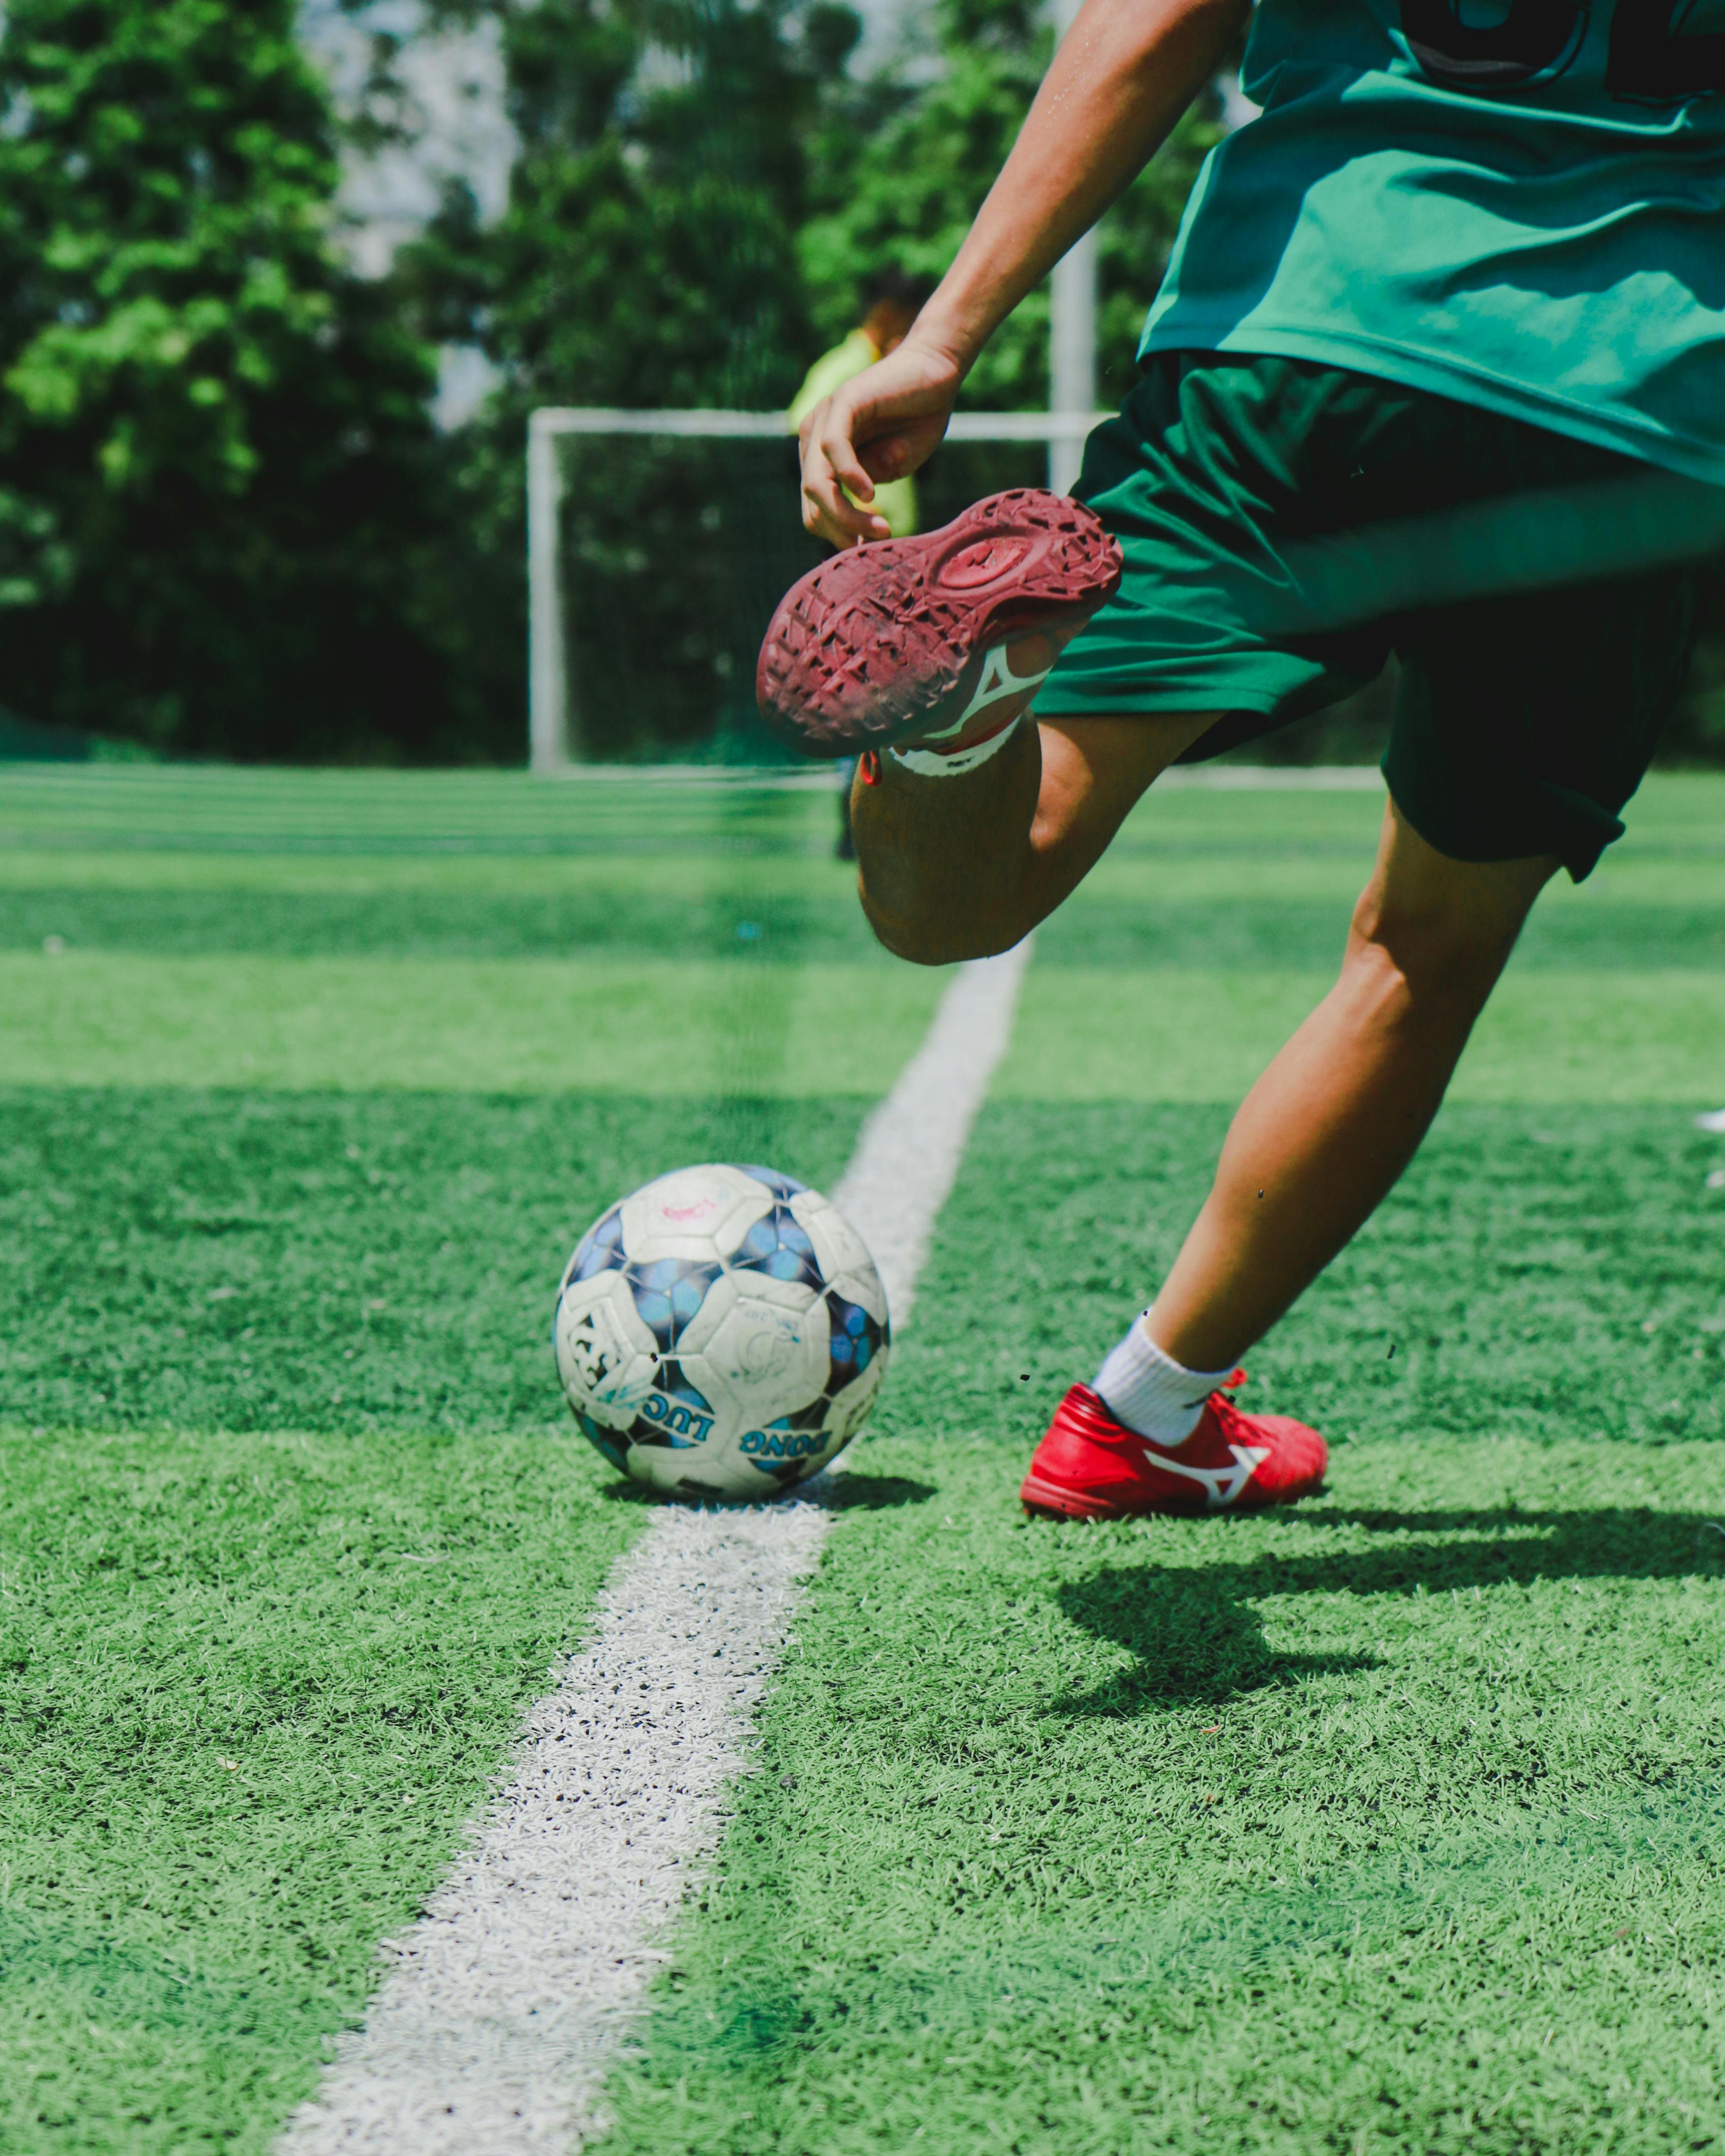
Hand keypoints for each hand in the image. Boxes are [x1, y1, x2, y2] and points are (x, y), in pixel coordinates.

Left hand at [798, 335, 962, 546]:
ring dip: (847, 515)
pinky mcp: (841, 404)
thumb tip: (850, 531)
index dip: (839, 535)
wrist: (938, 373)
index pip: (815, 510)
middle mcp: (813, 439)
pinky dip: (850, 478)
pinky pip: (834, 450)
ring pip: (817, 484)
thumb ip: (864, 494)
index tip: (870, 548)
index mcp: (821, 458)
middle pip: (812, 503)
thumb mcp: (891, 468)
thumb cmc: (917, 420)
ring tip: (881, 527)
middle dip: (843, 531)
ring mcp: (823, 420)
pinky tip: (870, 495)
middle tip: (880, 540)